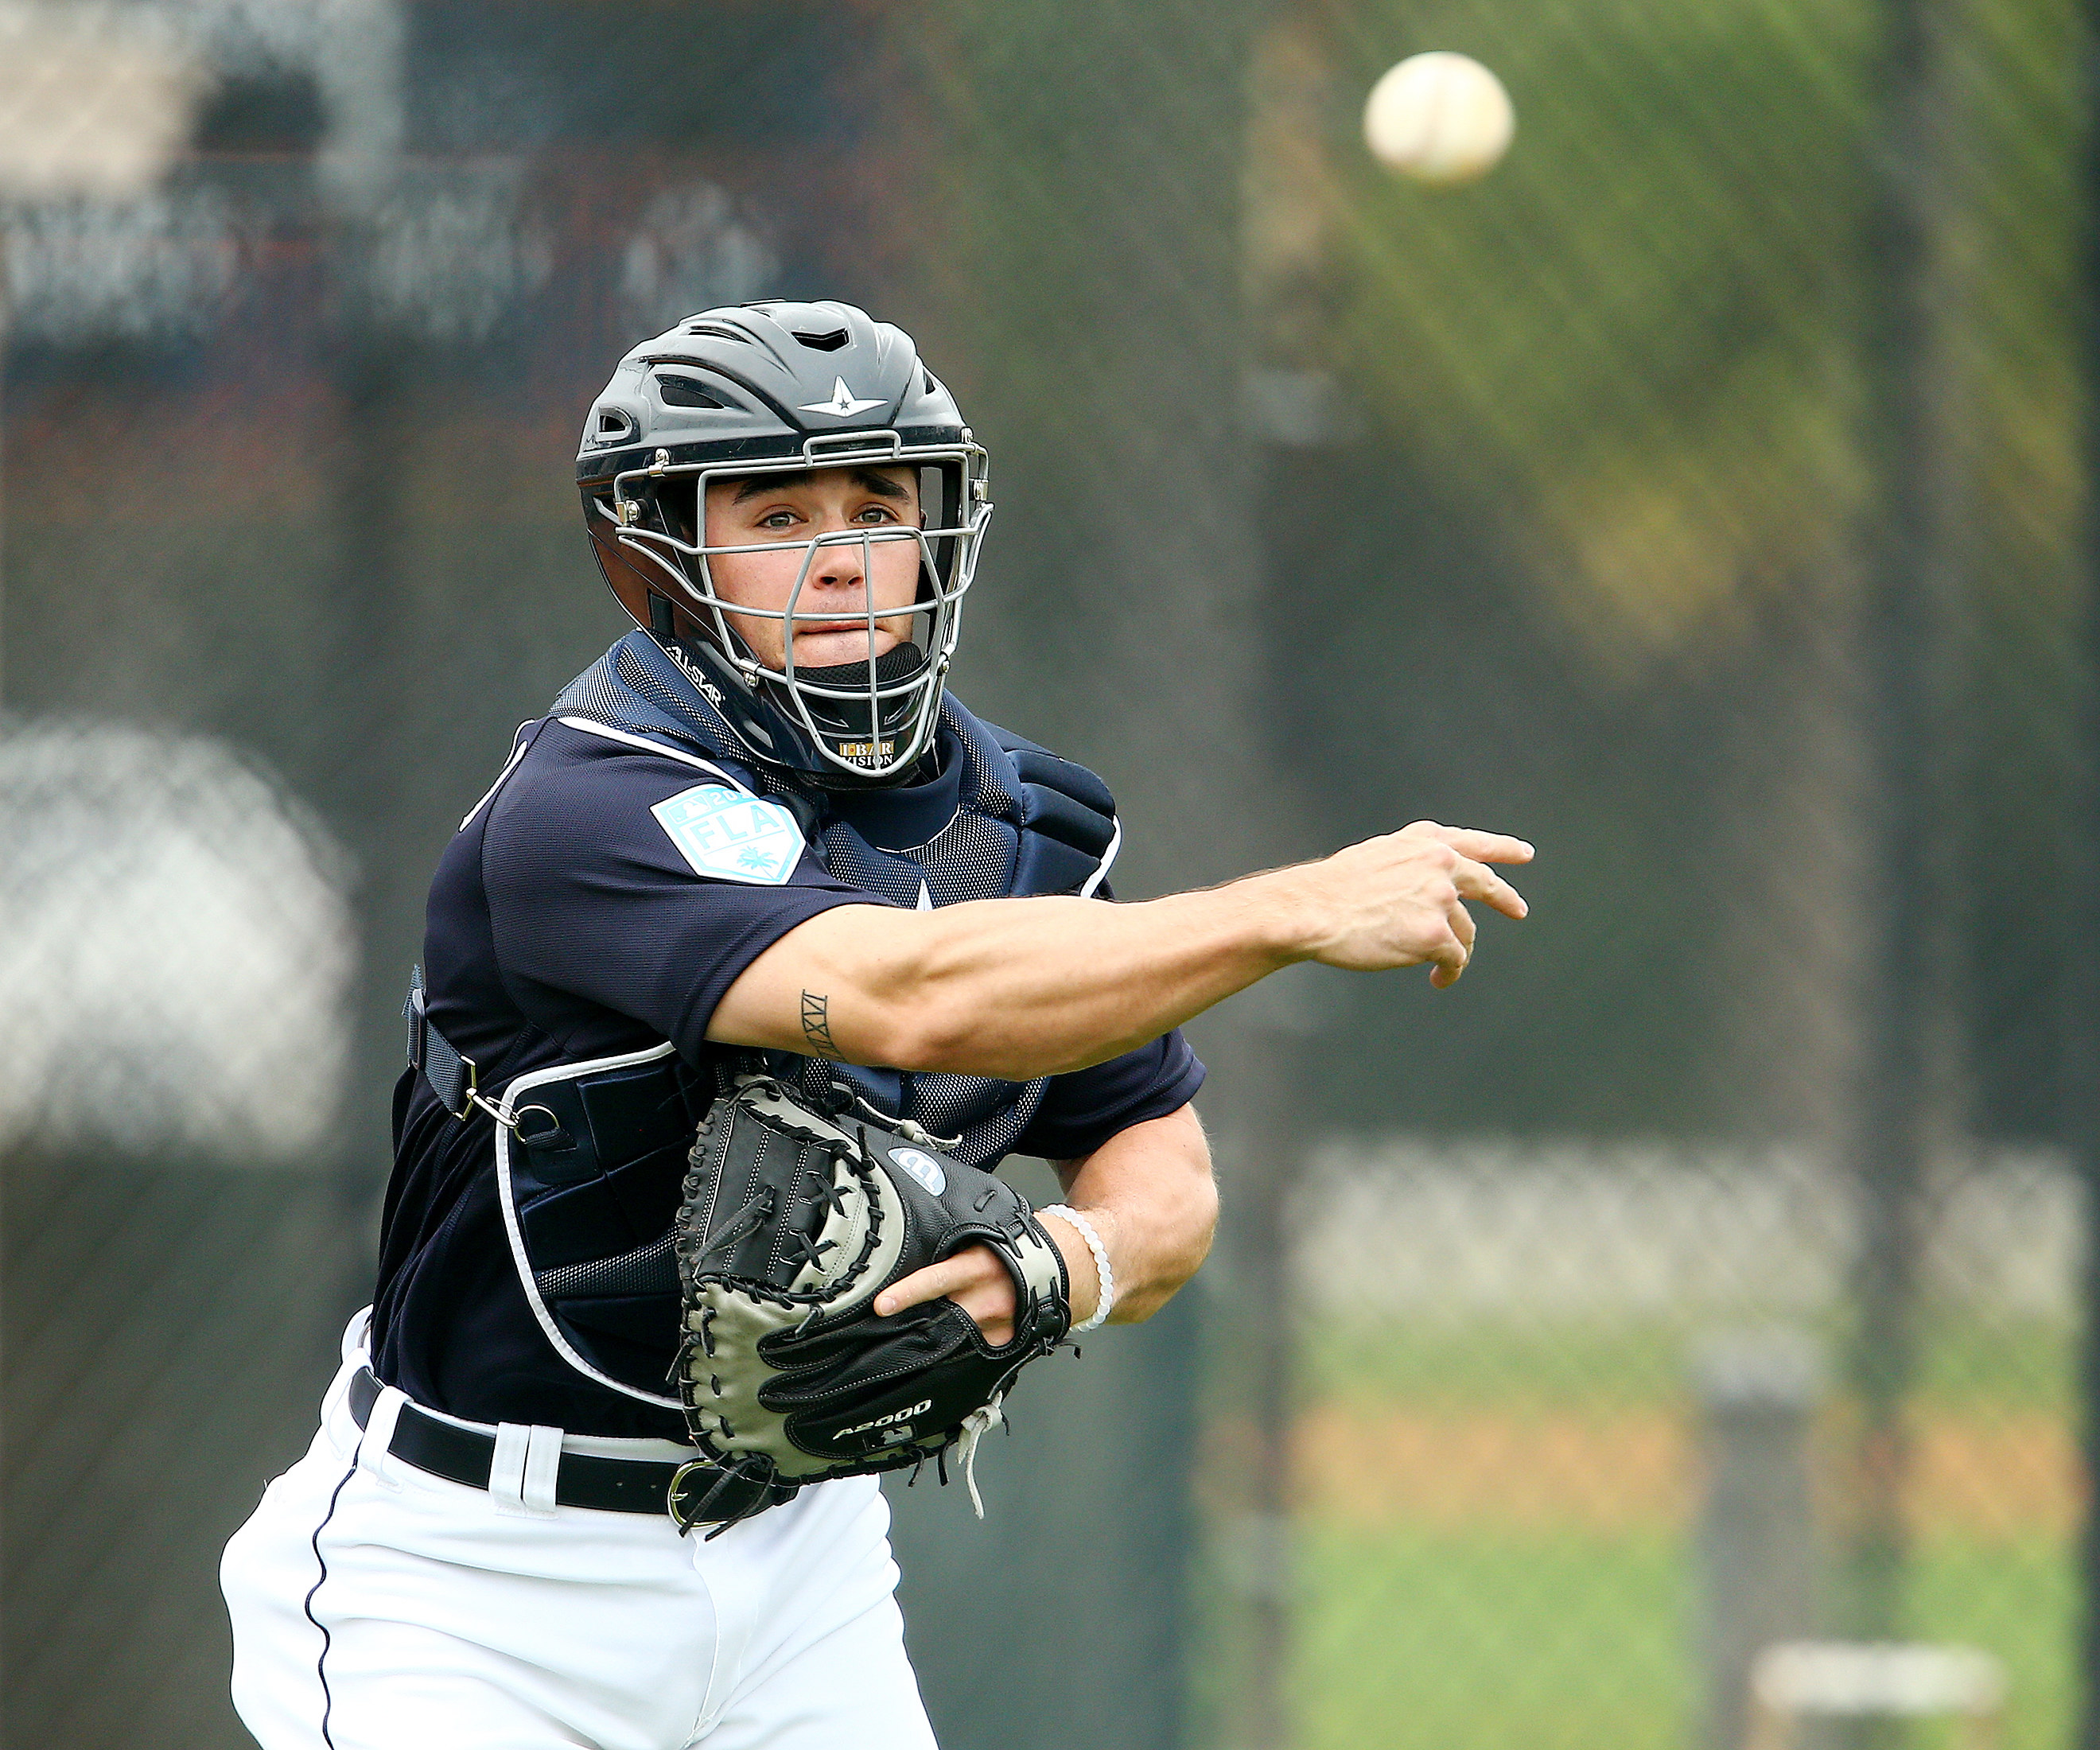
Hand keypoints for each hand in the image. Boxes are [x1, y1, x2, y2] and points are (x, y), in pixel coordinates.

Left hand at [872, 1212, 1105, 1341]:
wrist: (1080, 1267)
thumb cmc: (1034, 1244)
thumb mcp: (995, 1234)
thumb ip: (963, 1248)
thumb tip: (923, 1251)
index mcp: (983, 1266)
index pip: (938, 1279)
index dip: (908, 1292)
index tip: (882, 1304)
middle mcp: (990, 1299)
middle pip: (941, 1316)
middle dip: (917, 1322)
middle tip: (891, 1325)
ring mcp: (1001, 1326)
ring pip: (956, 1336)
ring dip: (939, 1334)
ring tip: (921, 1335)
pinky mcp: (1010, 1344)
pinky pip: (977, 1349)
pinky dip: (965, 1344)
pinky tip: (958, 1341)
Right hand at [1287, 821, 1531, 986]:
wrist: (1313, 911)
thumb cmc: (1329, 891)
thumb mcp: (1375, 858)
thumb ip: (1408, 865)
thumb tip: (1429, 892)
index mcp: (1422, 842)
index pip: (1472, 842)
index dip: (1501, 848)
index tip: (1524, 854)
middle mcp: (1439, 864)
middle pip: (1484, 883)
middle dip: (1505, 898)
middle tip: (1518, 910)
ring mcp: (1441, 898)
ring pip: (1465, 931)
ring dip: (1456, 951)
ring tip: (1442, 970)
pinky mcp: (1436, 934)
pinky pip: (1455, 959)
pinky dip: (1449, 973)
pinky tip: (1437, 981)